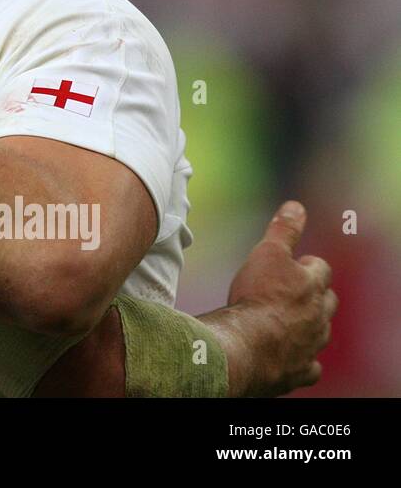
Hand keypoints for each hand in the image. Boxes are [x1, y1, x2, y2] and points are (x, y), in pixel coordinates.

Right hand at [201, 201, 335, 395]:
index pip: (320, 269)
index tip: (294, 264)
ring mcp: (312, 345)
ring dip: (308, 326)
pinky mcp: (300, 370)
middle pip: (327, 301)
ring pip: (320, 333)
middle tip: (293, 292)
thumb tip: (296, 206)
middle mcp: (319, 316)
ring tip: (288, 322)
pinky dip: (302, 359)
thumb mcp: (266, 253)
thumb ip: (283, 230)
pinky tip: (290, 356)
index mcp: (312, 286)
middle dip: (314, 296)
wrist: (248, 345)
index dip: (307, 265)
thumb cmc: (256, 297)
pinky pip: (309, 366)